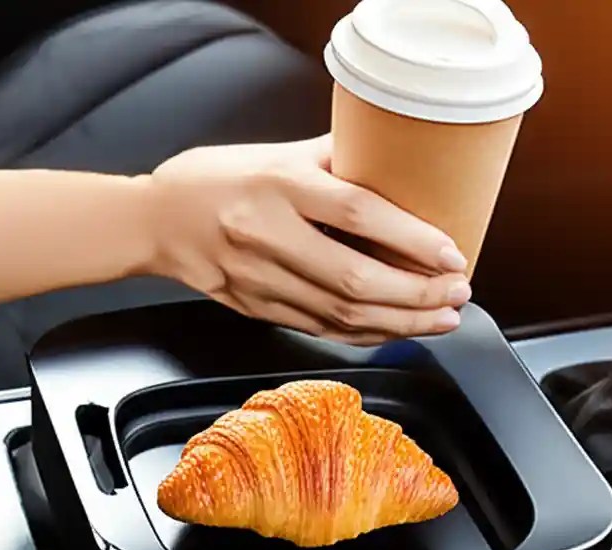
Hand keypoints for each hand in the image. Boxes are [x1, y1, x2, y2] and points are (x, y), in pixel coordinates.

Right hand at [141, 135, 470, 345]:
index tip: (452, 253)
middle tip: (457, 292)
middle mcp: (268, 234)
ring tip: (442, 318)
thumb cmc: (213, 178)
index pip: (358, 214)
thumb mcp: (274, 153)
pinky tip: (396, 330)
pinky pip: (320, 329)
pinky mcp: (255, 308)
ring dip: (401, 322)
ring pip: (341, 315)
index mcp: (279, 184)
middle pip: (356, 279)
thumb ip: (334, 160)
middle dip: (418, 294)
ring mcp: (259, 278)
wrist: (153, 220)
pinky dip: (365, 334)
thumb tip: (395, 165)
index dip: (412, 239)